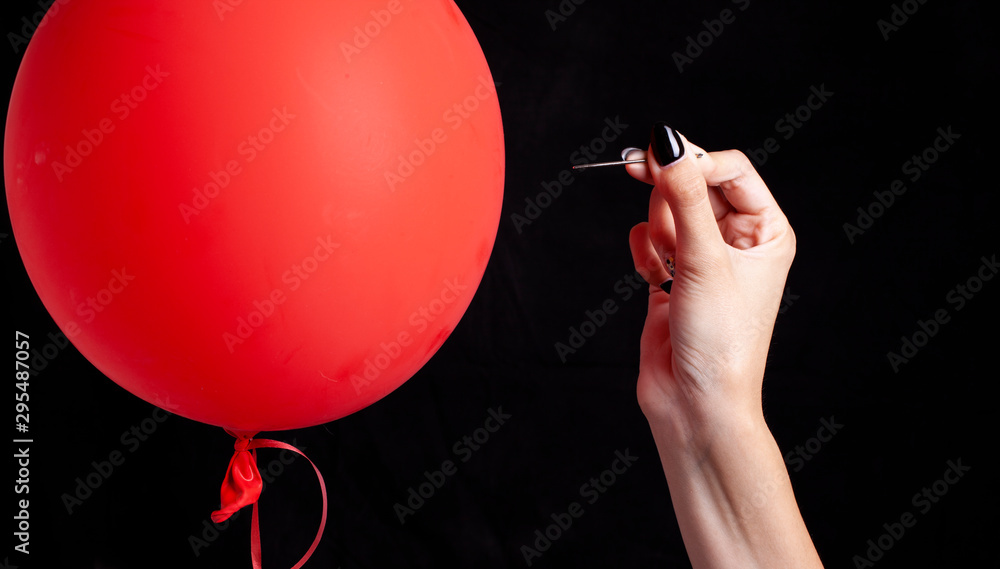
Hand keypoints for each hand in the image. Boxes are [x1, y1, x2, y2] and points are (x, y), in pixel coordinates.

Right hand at [626, 123, 795, 441]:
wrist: (695, 405)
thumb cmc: (720, 342)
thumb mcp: (704, 260)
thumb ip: (683, 196)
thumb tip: (666, 141)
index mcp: (766, 231)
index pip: (729, 169)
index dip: (692, 160)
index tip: (655, 159)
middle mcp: (738, 242)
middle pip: (694, 185)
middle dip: (668, 191)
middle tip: (634, 169)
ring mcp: (703, 260)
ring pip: (668, 212)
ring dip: (656, 229)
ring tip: (664, 262)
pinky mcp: (671, 278)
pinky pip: (649, 241)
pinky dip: (644, 253)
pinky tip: (652, 278)